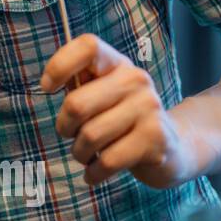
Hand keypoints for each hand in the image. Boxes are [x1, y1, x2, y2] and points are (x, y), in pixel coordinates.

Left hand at [40, 33, 200, 188]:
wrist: (172, 147)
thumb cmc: (120, 119)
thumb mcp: (100, 96)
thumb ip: (77, 86)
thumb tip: (47, 83)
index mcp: (117, 64)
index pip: (88, 46)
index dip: (60, 65)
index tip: (47, 87)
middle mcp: (136, 80)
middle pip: (77, 104)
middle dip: (64, 126)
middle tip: (70, 135)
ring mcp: (149, 108)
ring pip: (90, 136)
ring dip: (79, 153)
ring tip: (87, 154)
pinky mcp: (156, 139)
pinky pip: (108, 161)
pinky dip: (93, 173)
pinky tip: (94, 173)